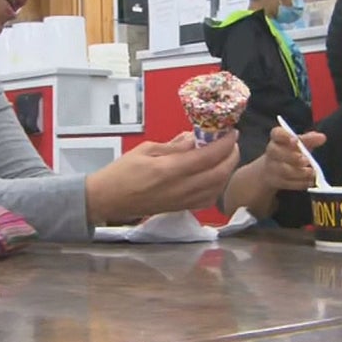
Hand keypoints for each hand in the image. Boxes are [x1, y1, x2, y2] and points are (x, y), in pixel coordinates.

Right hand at [85, 130, 238, 223]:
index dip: (224, 144)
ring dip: (227, 172)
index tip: (231, 132)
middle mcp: (180, 188)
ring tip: (226, 157)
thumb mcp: (147, 149)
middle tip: (232, 143)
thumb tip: (195, 138)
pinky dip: (217, 187)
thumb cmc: (122, 172)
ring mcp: (182, 201)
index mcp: (170, 170)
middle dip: (231, 157)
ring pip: (216, 188)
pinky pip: (207, 200)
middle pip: (218, 174)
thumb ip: (174, 146)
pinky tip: (215, 176)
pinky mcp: (180, 208)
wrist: (108, 199)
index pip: (208, 157)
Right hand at [260, 126, 325, 190]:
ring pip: (283, 170)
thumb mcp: (298, 144)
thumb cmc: (288, 152)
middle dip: (292, 156)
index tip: (295, 140)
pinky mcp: (276, 181)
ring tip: (312, 172)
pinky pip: (288, 183)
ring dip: (300, 172)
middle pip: (276, 152)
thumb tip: (322, 137)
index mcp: (277, 139)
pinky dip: (301, 183)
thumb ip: (309, 139)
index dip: (284, 136)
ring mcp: (272, 167)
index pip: (276, 133)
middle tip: (306, 160)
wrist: (273, 170)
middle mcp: (271, 152)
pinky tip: (310, 181)